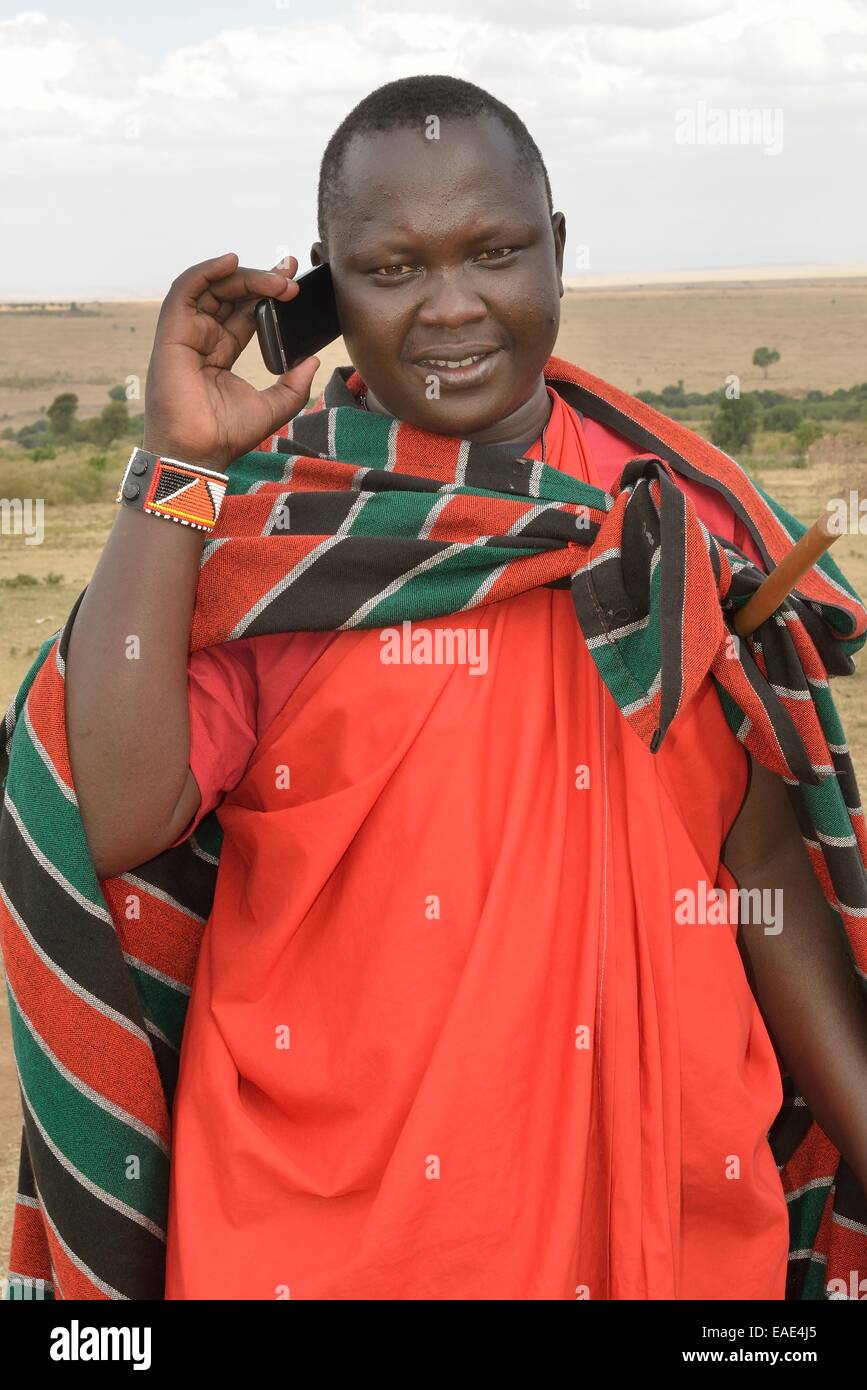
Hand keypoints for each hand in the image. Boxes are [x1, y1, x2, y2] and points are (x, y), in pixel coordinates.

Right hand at [142, 251, 319, 468]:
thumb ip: (295, 385)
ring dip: (245, 276)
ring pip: (213, 288)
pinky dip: (207, 271)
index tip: (293, 281)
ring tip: (276, 277)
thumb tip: (314, 360)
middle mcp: (202, 339)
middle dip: (262, 278)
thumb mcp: (274, 407)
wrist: (199, 452)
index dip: (268, 292)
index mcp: (221, 352)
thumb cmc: (227, 435)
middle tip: (291, 272)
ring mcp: (186, 334)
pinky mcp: (172, 333)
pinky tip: (233, 261)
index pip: (246, 312)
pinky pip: (186, 290)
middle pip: (232, 295)